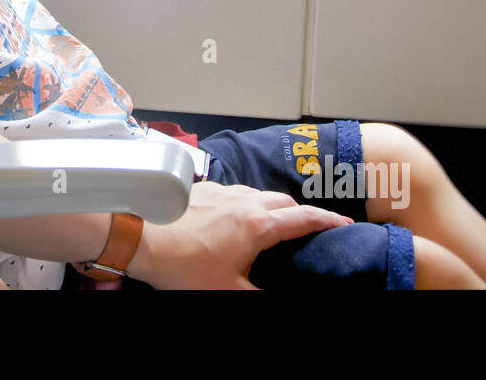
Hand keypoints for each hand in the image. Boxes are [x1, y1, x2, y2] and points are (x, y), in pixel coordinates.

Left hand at [127, 181, 353, 289]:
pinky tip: (233, 216)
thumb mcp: (227, 290)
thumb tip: (276, 295)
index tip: (345, 224)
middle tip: (308, 227)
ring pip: (258, 193)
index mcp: (258, 225)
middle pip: (284, 201)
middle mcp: (244, 201)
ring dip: (271, 205)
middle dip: (300, 213)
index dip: (328, 221)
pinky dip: (245, 202)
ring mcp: (222, 192)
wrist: (140, 237)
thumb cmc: (183, 266)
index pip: (304, 219)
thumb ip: (258, 295)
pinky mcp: (201, 190)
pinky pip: (234, 192)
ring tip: (271, 223)